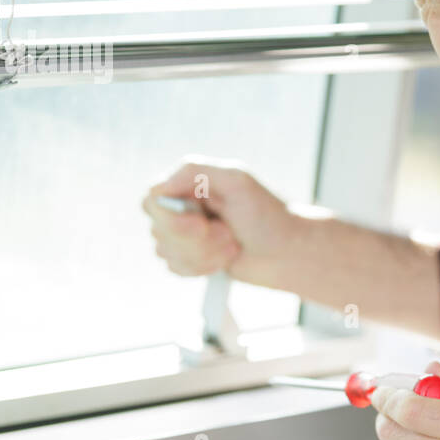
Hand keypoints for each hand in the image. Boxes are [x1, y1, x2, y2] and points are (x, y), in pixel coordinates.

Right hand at [140, 158, 295, 288]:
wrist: (286, 252)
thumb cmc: (267, 214)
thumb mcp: (236, 180)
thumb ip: (194, 172)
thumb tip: (157, 187)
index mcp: (190, 184)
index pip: (153, 201)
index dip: (173, 220)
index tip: (203, 225)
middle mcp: (182, 207)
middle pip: (159, 230)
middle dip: (198, 240)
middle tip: (229, 234)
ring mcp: (183, 234)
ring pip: (166, 253)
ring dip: (205, 254)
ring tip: (232, 245)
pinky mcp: (190, 258)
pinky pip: (176, 268)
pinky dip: (203, 267)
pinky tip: (225, 259)